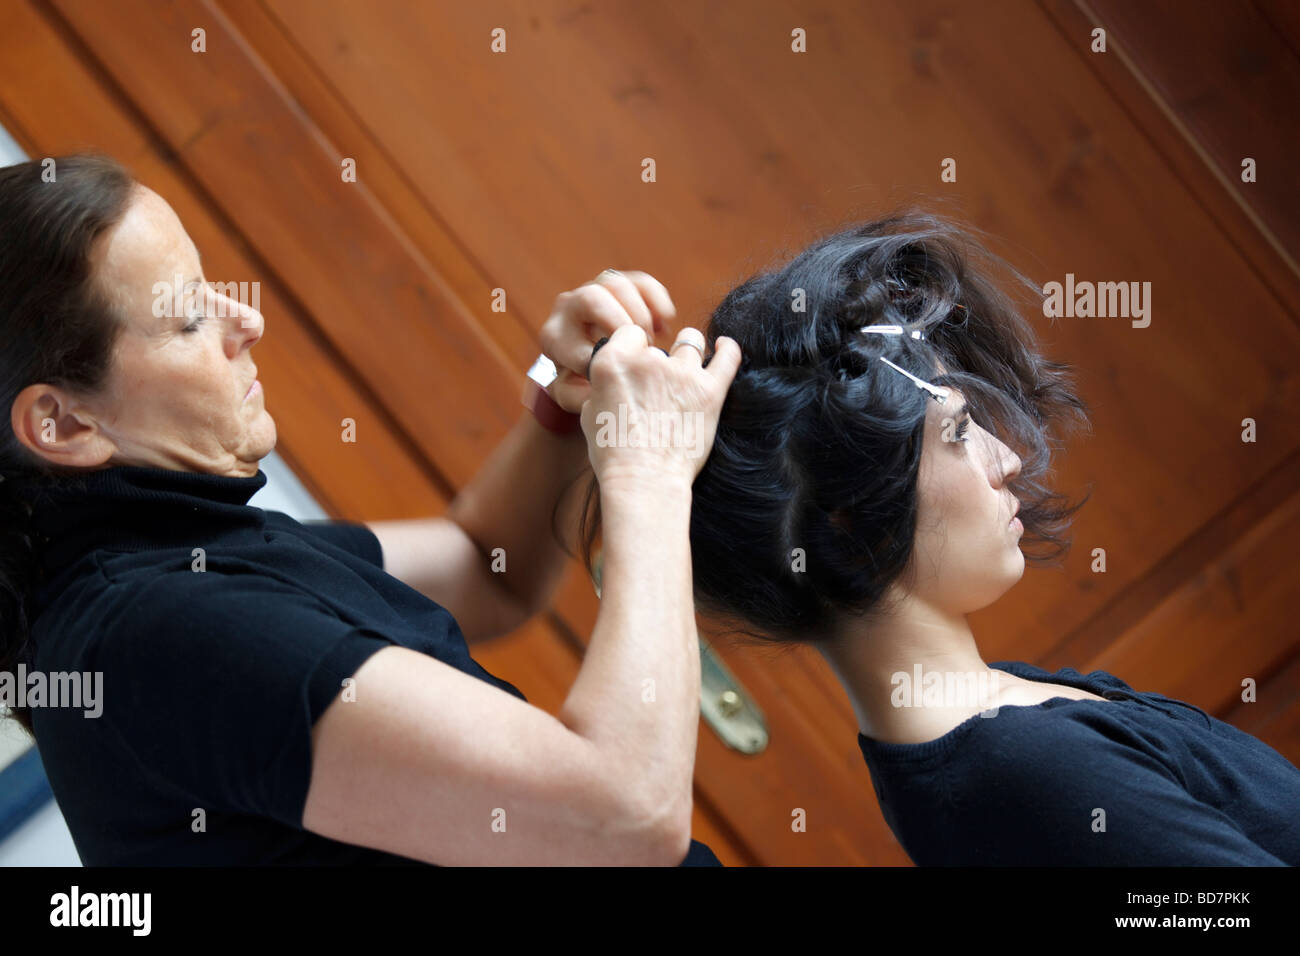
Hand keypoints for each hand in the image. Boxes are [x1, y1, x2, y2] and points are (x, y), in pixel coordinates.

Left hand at [539, 270, 675, 413]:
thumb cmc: (582, 383)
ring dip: (641, 314)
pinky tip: (664, 326)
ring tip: (651, 340)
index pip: (571, 338)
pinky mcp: (624, 285)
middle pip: (591, 298)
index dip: (600, 359)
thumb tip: (592, 385)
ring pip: (617, 285)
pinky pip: (642, 283)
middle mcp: (569, 307)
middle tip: (639, 348)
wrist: (594, 367)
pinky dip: (657, 302)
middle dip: (621, 324)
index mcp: (553, 336)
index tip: (617, 374)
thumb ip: (575, 396)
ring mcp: (596, 291)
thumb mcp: (573, 395)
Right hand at [581, 324, 741, 489]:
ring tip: (685, 370)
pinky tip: (724, 346)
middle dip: (657, 362)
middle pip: (658, 344)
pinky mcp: (711, 391)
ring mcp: (683, 374)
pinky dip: (728, 349)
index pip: (628, 333)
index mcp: (614, 361)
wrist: (645, 482)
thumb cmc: (614, 455)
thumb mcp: (589, 414)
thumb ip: (603, 386)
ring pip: (691, 343)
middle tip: (656, 389)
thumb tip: (612, 379)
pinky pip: (728, 357)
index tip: (635, 365)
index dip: (631, 349)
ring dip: (688, 353)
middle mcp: (649, 361)